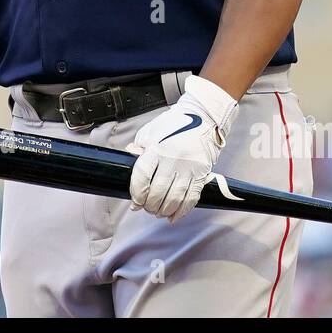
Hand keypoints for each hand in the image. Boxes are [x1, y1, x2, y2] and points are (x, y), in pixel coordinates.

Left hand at [127, 75, 238, 221]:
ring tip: (158, 211)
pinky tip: (173, 215)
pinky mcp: (201, 174)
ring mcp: (188, 168)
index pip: (142, 177)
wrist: (203, 118)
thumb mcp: (150, 132)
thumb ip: (138, 148)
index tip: (135, 202)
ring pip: (174, 199)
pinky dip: (181, 211)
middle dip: (150, 205)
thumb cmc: (174, 124)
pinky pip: (191, 199)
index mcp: (156, 149)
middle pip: (158, 192)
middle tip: (147, 207)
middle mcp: (172, 160)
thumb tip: (128, 159)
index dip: (137, 194)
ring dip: (164, 210)